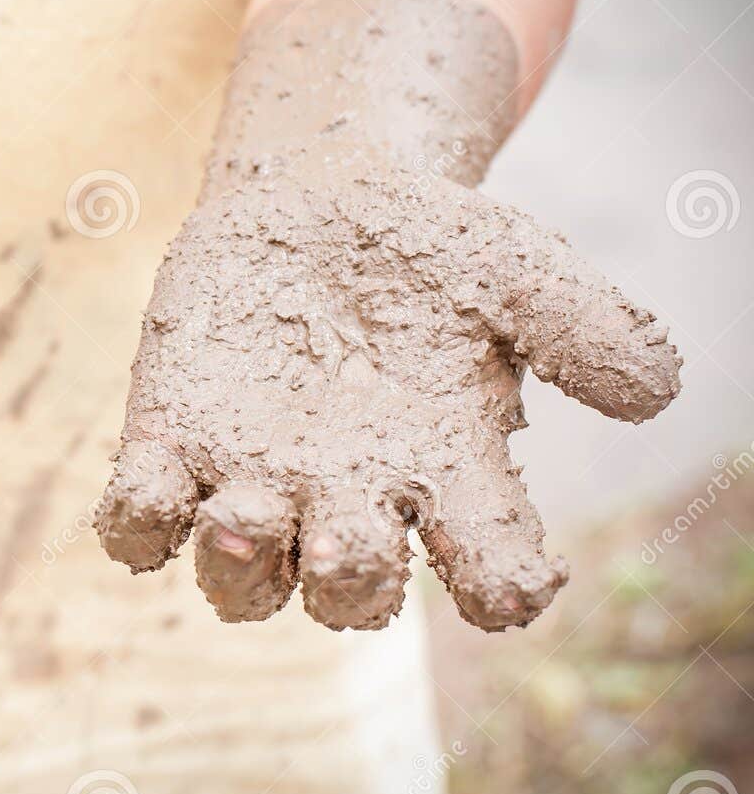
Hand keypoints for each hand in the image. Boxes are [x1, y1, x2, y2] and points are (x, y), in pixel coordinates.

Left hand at [93, 161, 679, 630]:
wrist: (316, 197)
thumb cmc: (428, 248)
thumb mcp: (516, 265)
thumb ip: (588, 323)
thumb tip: (654, 394)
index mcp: (447, 477)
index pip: (491, 575)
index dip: (503, 593)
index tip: (511, 573)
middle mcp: (349, 501)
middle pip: (349, 596)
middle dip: (348, 579)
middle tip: (348, 530)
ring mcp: (253, 481)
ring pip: (239, 581)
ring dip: (238, 568)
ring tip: (241, 513)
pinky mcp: (171, 445)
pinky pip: (140, 524)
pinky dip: (138, 524)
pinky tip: (154, 484)